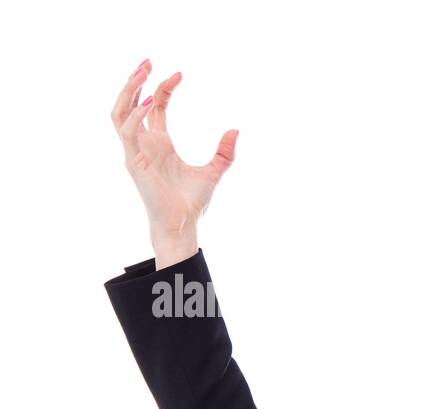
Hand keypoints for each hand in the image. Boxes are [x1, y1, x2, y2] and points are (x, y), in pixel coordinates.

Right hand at [110, 59, 237, 264]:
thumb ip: (224, 153)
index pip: (155, 107)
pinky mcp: (133, 162)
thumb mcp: (214, 172)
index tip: (179, 73)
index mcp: (160, 143)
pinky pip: (127, 132)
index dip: (163, 87)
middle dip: (135, 81)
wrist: (183, 225)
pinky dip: (136, 116)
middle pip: (130, 103)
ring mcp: (136, 151)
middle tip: (147, 60)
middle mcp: (144, 143)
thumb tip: (236, 130)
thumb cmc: (192, 202)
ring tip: (143, 72)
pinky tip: (151, 103)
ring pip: (120, 113)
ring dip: (128, 91)